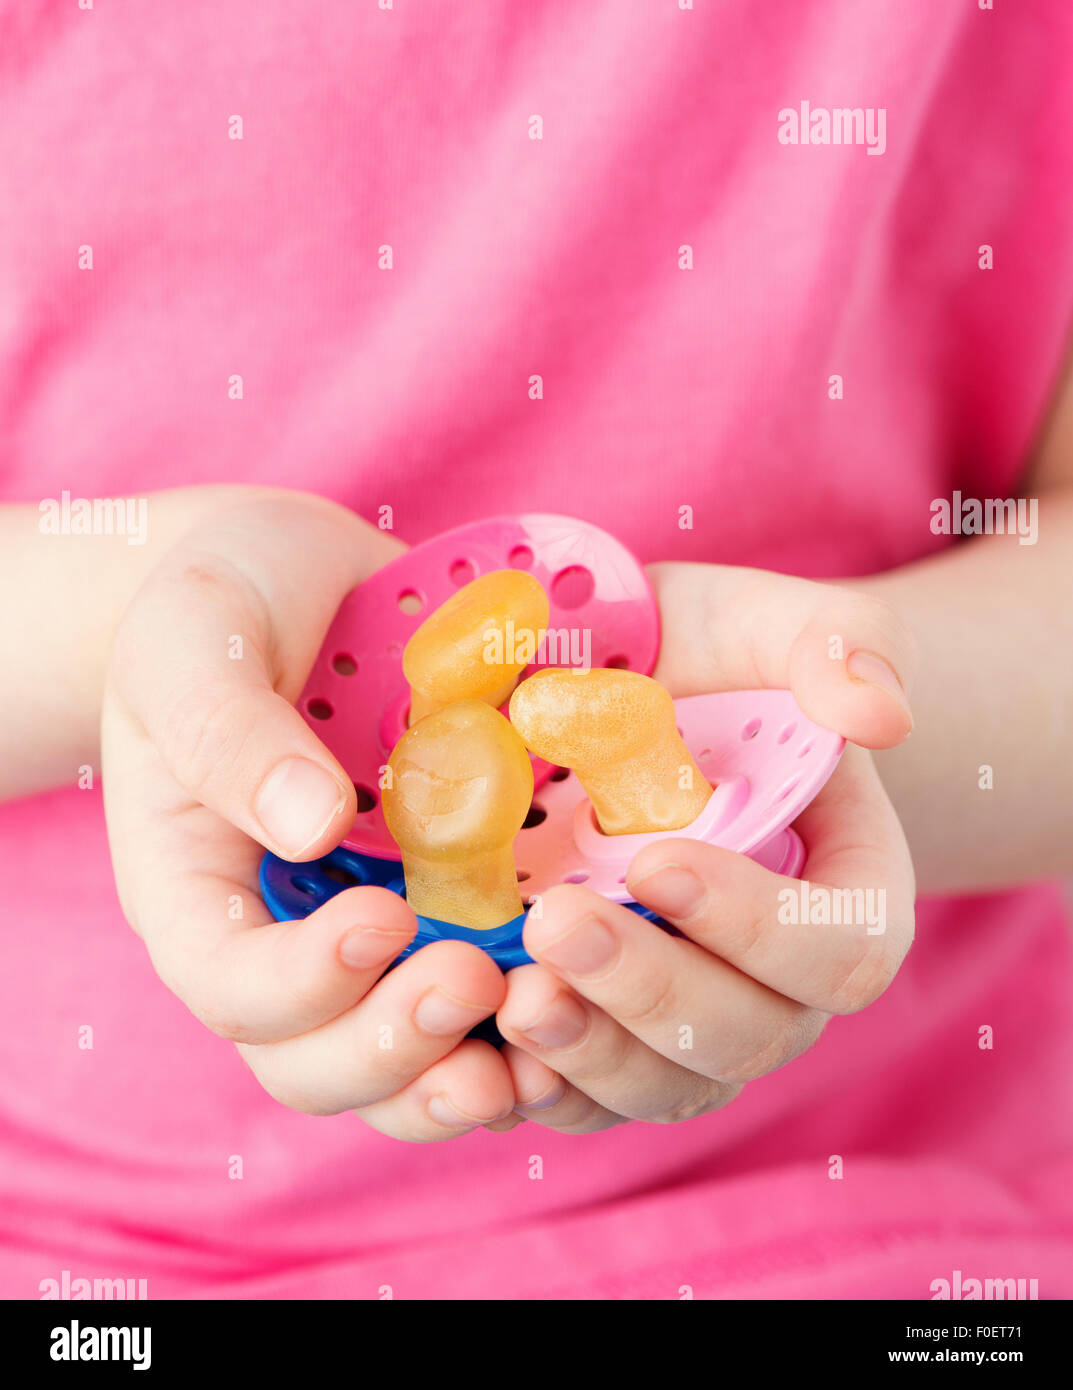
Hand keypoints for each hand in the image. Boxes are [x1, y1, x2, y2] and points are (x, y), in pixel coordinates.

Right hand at [103, 491, 515, 1139]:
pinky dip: (523, 1032)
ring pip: (398, 1068)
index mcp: (195, 886)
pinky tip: (580, 1006)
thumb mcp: (198, 636)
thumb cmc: (226, 601)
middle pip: (312, 1062)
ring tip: (541, 1045)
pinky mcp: (445, 914)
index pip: (229, 985)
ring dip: (464, 1078)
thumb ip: (231, 729)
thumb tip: (311, 830)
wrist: (308, 583)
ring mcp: (365, 938)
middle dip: (393, 1048)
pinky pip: (474, 1014)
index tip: (383, 915)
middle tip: (475, 981)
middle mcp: (277, 938)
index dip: (303, 981)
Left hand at [495, 562, 916, 1131]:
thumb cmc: (702, 659)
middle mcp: (780, 976)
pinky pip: (592, 1099)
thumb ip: (837, 646)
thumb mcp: (762, 624)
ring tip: (516, 996)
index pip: (842, 948)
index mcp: (846, 888)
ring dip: (594, 1053)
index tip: (660, 861)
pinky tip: (487, 1044)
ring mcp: (696, 1018)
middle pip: (752, 1034)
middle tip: (559, 923)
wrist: (617, 697)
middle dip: (655, 990)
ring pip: (669, 1084)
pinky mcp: (614, 1038)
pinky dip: (545, 1086)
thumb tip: (883, 714)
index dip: (759, 925)